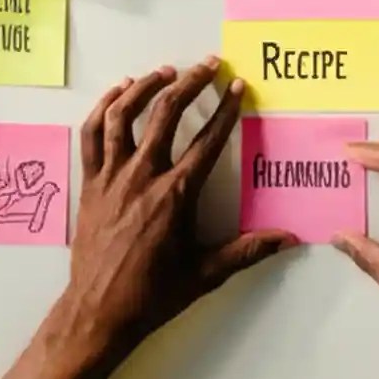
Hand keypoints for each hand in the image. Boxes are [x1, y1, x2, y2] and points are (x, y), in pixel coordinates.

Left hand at [67, 58, 298, 347]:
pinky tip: (117, 93)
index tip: (238, 87)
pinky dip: (104, 109)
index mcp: (176, 196)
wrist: (98, 312)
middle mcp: (143, 177)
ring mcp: (112, 177)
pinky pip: (93, 135)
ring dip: (146, 87)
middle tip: (209, 66)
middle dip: (191, 83)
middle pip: (167, 114)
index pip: (208, 141)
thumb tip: (288, 240)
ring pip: (125, 116)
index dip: (226, 110)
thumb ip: (247, 251)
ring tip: (165, 71)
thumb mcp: (205, 275)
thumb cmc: (152, 295)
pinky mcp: (90, 183)